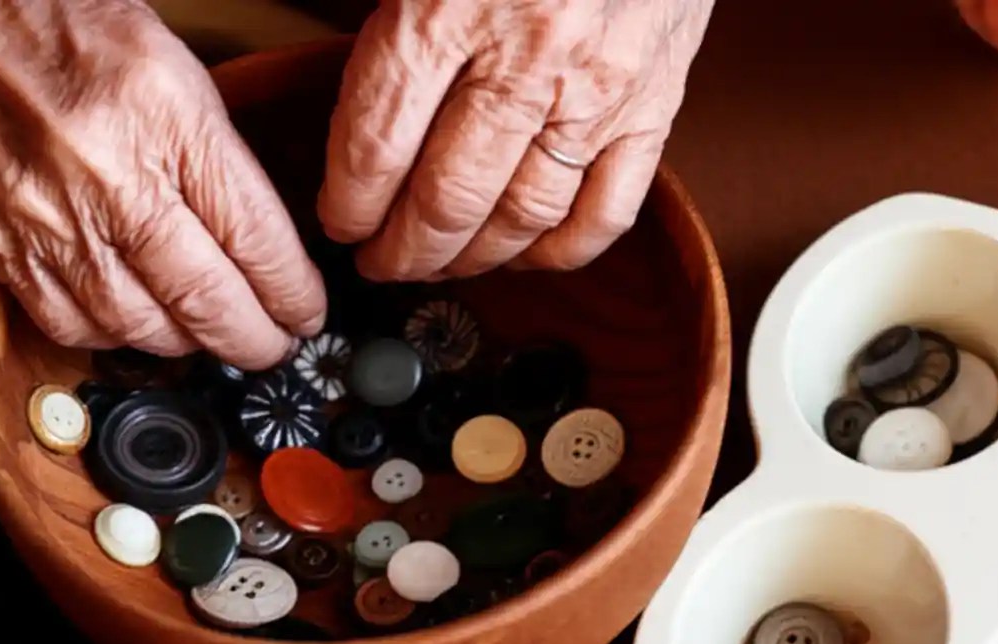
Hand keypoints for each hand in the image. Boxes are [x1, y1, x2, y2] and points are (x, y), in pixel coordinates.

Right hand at [0, 0, 325, 369]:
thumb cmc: (57, 24)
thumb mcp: (174, 68)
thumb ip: (219, 153)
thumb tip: (263, 237)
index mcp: (167, 119)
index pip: (255, 237)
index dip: (291, 291)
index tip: (306, 311)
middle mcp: (110, 178)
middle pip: (205, 298)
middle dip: (254, 338)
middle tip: (274, 346)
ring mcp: (49, 220)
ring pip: (142, 326)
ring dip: (190, 343)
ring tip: (214, 336)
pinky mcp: (1, 248)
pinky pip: (73, 326)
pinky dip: (118, 337)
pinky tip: (141, 322)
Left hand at [317, 0, 714, 280]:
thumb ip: (392, 17)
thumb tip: (354, 120)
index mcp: (449, 6)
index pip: (377, 145)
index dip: (349, 204)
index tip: (341, 223)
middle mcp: (527, 57)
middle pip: (446, 201)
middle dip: (402, 251)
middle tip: (382, 262)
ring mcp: (597, 91)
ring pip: (521, 219)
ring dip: (470, 259)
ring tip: (441, 263)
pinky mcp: (655, 104)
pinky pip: (606, 212)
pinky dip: (560, 251)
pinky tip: (524, 254)